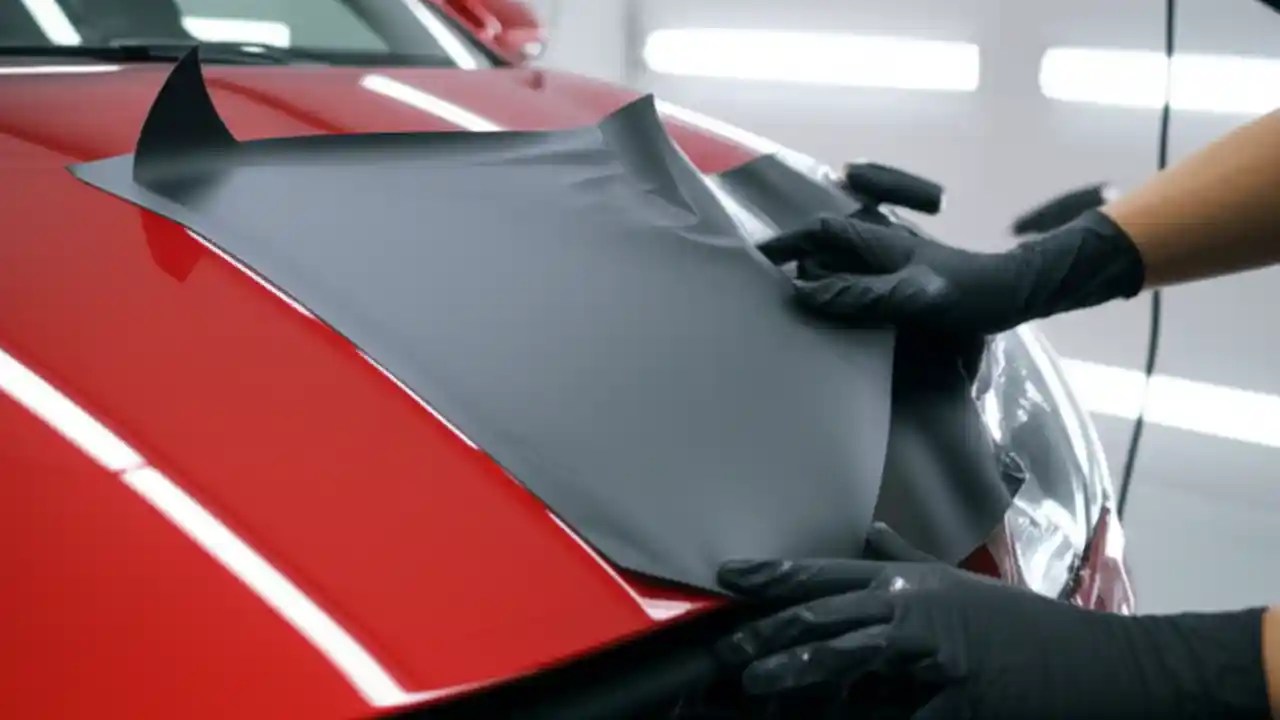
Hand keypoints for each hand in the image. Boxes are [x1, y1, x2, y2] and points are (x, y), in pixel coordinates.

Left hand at [717, 524, 1269, 719]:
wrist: (1096, 665)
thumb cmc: (1021, 626)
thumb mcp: (958, 584)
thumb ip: (906, 558)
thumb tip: (872, 531)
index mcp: (911, 583)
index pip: (828, 573)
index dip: (776, 574)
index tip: (730, 575)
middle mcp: (916, 607)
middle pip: (828, 614)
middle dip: (770, 629)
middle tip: (726, 647)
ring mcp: (936, 651)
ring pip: (851, 654)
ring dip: (798, 668)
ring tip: (754, 681)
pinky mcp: (956, 696)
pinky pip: (895, 715)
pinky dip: (861, 717)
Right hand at [760, 210, 1143, 334]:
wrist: (1015, 296)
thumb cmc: (968, 293)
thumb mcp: (913, 295)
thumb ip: (860, 295)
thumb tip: (802, 293)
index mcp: (874, 242)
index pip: (814, 234)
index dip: (780, 245)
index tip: (746, 261)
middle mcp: (875, 251)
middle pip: (819, 253)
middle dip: (788, 266)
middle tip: (754, 297)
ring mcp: (886, 271)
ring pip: (835, 273)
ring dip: (810, 288)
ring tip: (780, 319)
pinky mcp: (897, 292)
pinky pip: (854, 295)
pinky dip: (835, 306)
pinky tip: (828, 335)